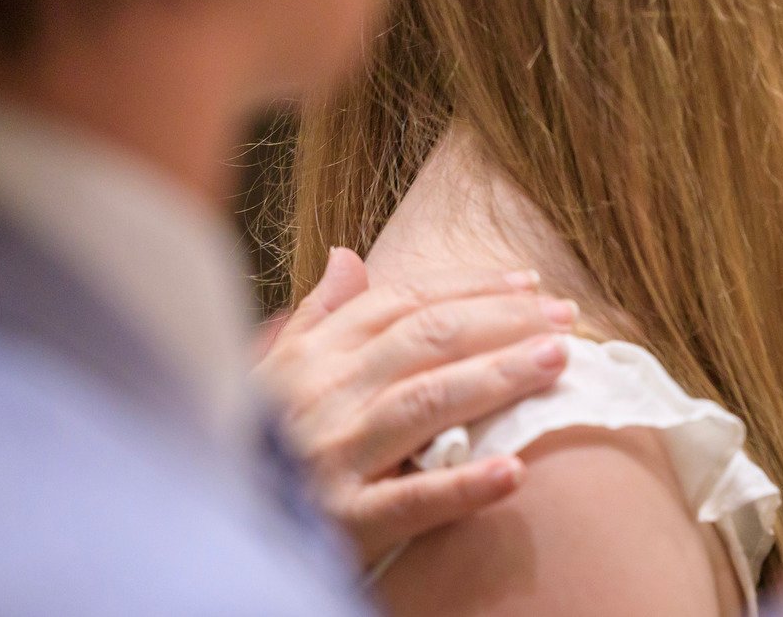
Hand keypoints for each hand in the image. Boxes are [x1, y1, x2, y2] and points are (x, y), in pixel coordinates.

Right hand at [253, 248, 577, 566]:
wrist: (217, 527)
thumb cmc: (253, 441)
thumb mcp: (274, 371)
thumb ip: (319, 315)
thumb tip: (346, 256)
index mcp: (315, 355)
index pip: (406, 303)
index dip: (474, 287)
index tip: (532, 283)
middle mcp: (326, 395)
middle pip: (429, 340)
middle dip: (503, 321)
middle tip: (566, 317)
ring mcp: (333, 456)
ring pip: (426, 402)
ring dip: (497, 377)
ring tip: (557, 361)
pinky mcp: (342, 519)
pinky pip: (409, 498)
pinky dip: (464, 485)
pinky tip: (514, 471)